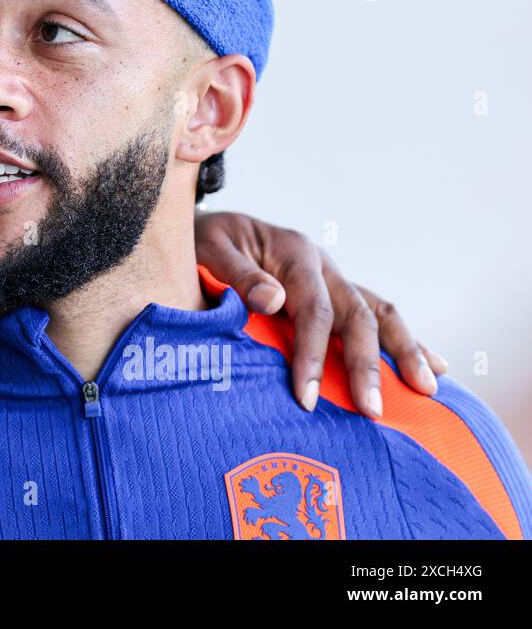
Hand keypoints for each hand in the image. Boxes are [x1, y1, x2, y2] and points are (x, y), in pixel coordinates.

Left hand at [194, 211, 446, 418]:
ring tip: (429, 389)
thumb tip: (273, 300)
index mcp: (295, 253)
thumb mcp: (209, 247)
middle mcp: (322, 265)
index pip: (314, 310)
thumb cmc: (203, 241)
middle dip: (366, 365)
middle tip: (371, 411)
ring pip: (380, 313)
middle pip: (358, 315)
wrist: (207, 227)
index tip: (305, 397)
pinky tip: (434, 366)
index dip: (312, 355)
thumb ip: (237, 274)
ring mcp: (333, 278)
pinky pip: (377, 314)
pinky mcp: (334, 292)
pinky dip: (406, 340)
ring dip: (406, 350)